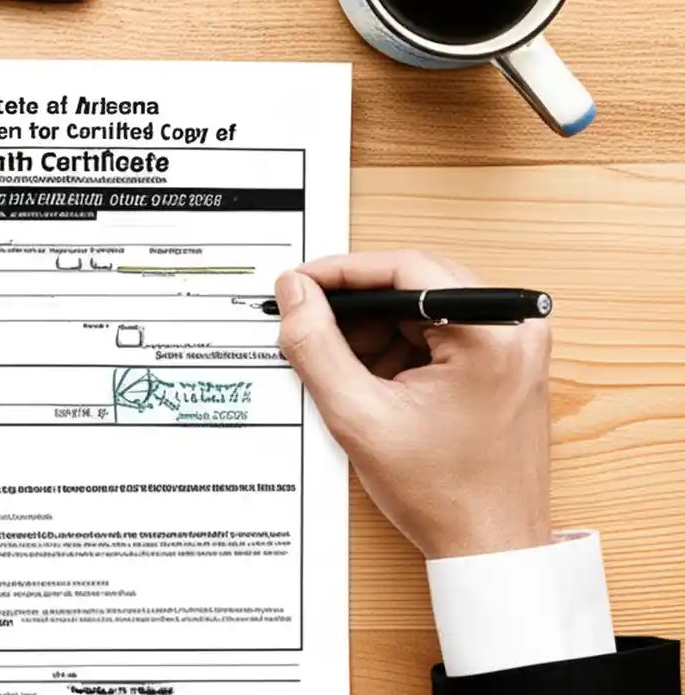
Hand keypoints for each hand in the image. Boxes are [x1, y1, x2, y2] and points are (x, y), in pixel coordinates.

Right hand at [274, 251, 550, 558]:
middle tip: (312, 326)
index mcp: (491, 332)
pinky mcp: (507, 360)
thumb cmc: (445, 495)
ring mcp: (516, 343)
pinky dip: (400, 348)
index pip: (405, 267)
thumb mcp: (359, 417)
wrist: (489, 544)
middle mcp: (515, 327)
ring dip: (376, 329)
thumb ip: (316, 347)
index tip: (301, 283)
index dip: (342, 272)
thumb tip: (295, 295)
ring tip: (346, 371)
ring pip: (424, 306)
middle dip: (357, 306)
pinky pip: (441, 331)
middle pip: (415, 283)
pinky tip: (375, 382)